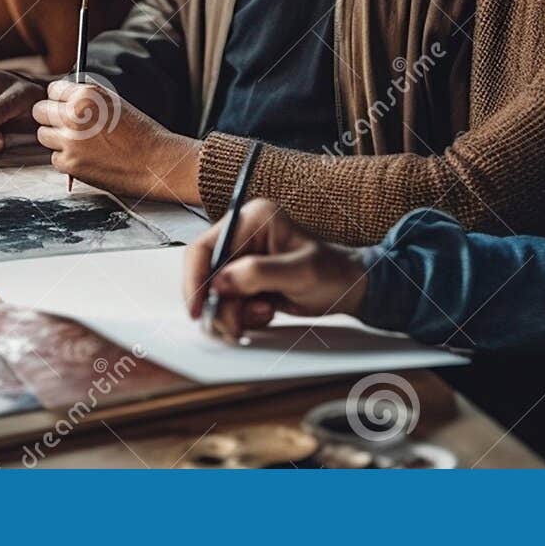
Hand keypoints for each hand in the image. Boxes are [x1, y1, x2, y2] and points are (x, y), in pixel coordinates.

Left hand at [32, 79, 199, 201]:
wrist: (156, 162)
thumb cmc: (140, 132)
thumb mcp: (114, 102)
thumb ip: (87, 97)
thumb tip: (63, 96)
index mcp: (87, 95)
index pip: (53, 89)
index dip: (59, 98)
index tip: (64, 105)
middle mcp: (75, 115)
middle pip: (40, 111)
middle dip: (50, 117)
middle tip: (65, 124)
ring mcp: (70, 141)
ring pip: (43, 135)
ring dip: (56, 138)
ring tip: (77, 142)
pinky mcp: (70, 164)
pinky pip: (55, 157)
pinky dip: (66, 159)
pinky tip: (86, 157)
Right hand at [183, 199, 371, 341]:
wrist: (349, 288)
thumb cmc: (333, 273)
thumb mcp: (301, 273)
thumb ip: (259, 274)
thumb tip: (219, 282)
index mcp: (252, 219)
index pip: (205, 248)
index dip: (195, 280)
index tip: (199, 310)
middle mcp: (243, 235)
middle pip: (206, 274)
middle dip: (220, 305)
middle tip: (237, 326)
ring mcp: (243, 257)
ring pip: (215, 292)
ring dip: (232, 313)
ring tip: (263, 314)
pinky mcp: (245, 278)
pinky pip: (227, 302)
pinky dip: (241, 315)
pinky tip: (265, 312)